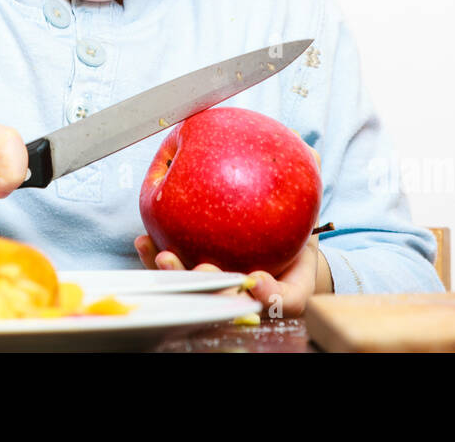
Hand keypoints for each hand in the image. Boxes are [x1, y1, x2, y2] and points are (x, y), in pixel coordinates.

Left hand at [132, 133, 327, 317]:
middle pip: (228, 302)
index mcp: (282, 288)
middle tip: (205, 268)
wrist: (273, 240)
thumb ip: (308, 179)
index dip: (270, 297)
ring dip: (178, 277)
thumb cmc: (290, 226)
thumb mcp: (304, 206)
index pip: (280, 302)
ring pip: (195, 293)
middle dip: (214, 289)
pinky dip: (154, 258)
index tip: (257, 280)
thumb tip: (310, 152)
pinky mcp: (188, 278)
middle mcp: (246, 295)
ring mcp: (216, 290)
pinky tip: (144, 239)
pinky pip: (173, 272)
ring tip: (164, 256)